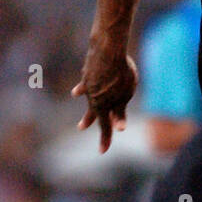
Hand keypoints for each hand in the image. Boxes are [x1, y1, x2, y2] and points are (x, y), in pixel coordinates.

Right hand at [72, 36, 137, 152]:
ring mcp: (89, 84)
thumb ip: (121, 111)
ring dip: (86, 101)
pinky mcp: (89, 71)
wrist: (107, 49)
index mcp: (103, 105)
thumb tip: (119, 128)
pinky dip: (83, 85)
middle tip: (81, 128)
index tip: (102, 151)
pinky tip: (76, 89)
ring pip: (88, 95)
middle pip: (93, 111)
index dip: (105, 139)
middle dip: (89, 119)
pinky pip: (85, 80)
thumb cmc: (120, 74)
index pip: (106, 126)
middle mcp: (93, 96)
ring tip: (76, 99)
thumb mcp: (125, 95)